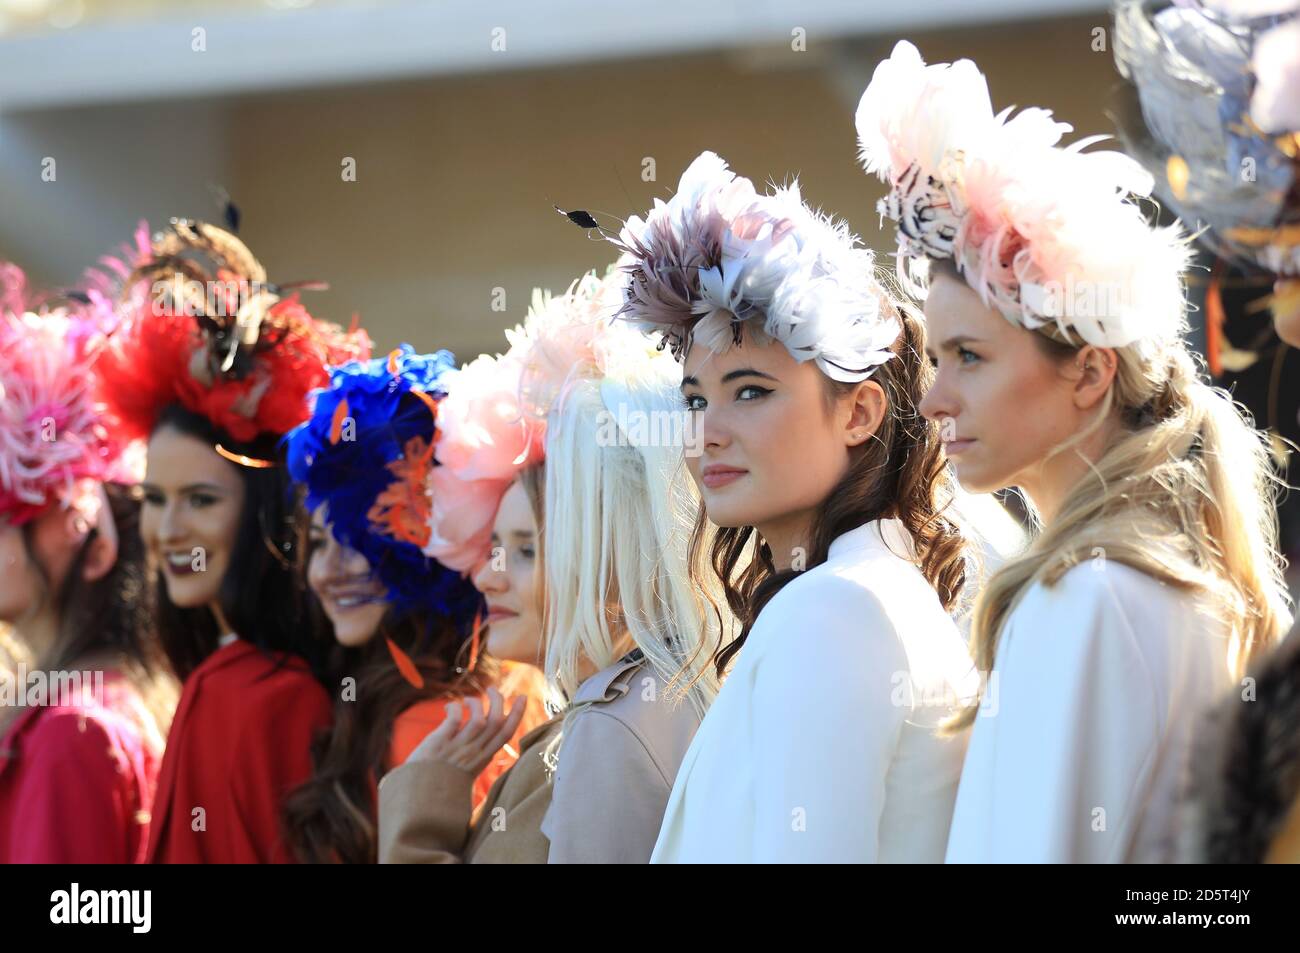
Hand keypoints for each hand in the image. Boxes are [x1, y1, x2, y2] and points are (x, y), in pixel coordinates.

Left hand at [408, 686, 526, 776]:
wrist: (420, 798)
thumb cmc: (442, 782)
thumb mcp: (466, 769)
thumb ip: (476, 752)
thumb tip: (481, 729)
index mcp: (482, 758)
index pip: (506, 733)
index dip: (517, 714)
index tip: (522, 697)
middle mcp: (474, 752)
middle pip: (496, 722)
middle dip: (498, 701)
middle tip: (493, 689)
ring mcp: (458, 747)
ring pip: (479, 719)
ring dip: (477, 702)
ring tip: (469, 700)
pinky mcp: (441, 742)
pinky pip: (455, 718)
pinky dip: (456, 707)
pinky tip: (449, 707)